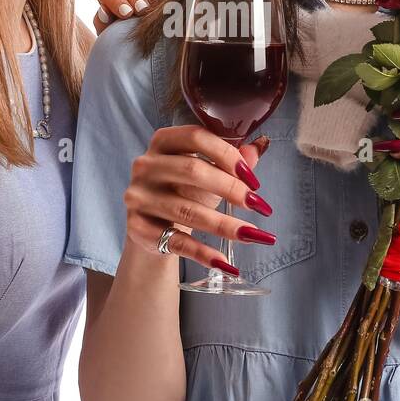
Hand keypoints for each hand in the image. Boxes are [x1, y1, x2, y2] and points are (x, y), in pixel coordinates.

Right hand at [122, 126, 273, 274]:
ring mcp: (138, 197)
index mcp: (163, 141)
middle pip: (192, 171)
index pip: (196, 137)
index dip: (228, 155)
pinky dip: (204, 254)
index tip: (252, 177)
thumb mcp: (208, 171)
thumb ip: (232, 158)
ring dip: (226, 225)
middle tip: (259, 205)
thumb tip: (261, 144)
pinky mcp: (138, 228)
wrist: (154, 225)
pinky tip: (227, 263)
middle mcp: (145, 166)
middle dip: (231, 188)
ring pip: (187, 211)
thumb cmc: (184, 190)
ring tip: (255, 235)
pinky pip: (177, 242)